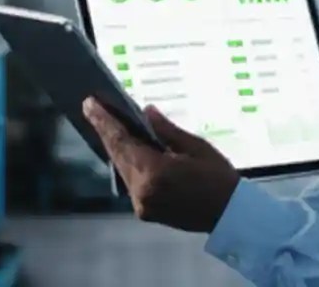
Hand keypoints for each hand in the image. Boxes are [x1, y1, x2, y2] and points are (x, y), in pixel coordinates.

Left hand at [83, 98, 240, 232]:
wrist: (229, 214)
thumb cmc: (218, 177)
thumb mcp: (196, 147)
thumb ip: (166, 130)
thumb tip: (146, 113)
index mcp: (154, 173)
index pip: (121, 142)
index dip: (104, 121)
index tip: (90, 104)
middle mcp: (141, 191)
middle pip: (117, 155)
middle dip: (105, 131)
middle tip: (93, 107)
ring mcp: (141, 204)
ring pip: (122, 168)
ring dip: (116, 146)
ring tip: (108, 122)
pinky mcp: (145, 211)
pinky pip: (131, 180)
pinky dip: (128, 162)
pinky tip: (127, 147)